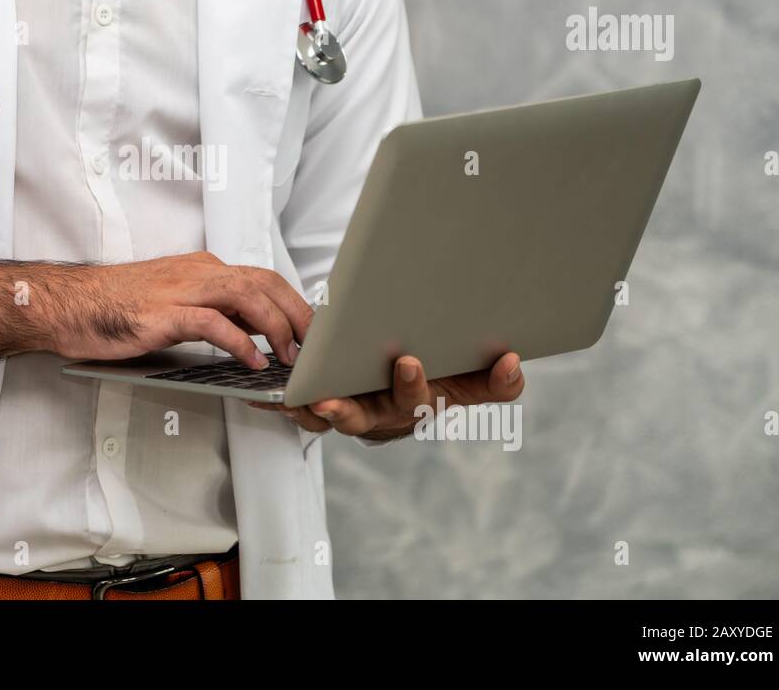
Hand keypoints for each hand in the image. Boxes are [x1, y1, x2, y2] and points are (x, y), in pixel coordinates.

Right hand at [47, 252, 313, 369]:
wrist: (68, 305)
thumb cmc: (116, 309)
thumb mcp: (174, 304)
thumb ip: (213, 311)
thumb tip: (255, 332)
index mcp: (203, 269)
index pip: (263, 278)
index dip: (295, 304)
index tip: (313, 332)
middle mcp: (198, 272)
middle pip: (265, 283)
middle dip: (298, 315)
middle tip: (316, 347)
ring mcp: (180, 291)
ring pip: (247, 296)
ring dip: (277, 327)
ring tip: (290, 355)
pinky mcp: (163, 313)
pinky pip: (213, 323)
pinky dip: (239, 341)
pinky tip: (252, 361)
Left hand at [247, 352, 524, 440]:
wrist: (397, 379)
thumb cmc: (436, 377)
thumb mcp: (470, 380)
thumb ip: (497, 381)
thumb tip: (513, 360)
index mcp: (416, 405)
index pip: (419, 402)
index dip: (415, 386)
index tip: (408, 360)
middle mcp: (379, 415)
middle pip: (364, 417)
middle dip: (357, 403)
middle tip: (323, 382)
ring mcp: (348, 412)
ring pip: (325, 417)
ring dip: (313, 409)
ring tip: (302, 397)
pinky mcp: (318, 406)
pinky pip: (297, 409)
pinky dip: (282, 402)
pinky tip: (266, 393)